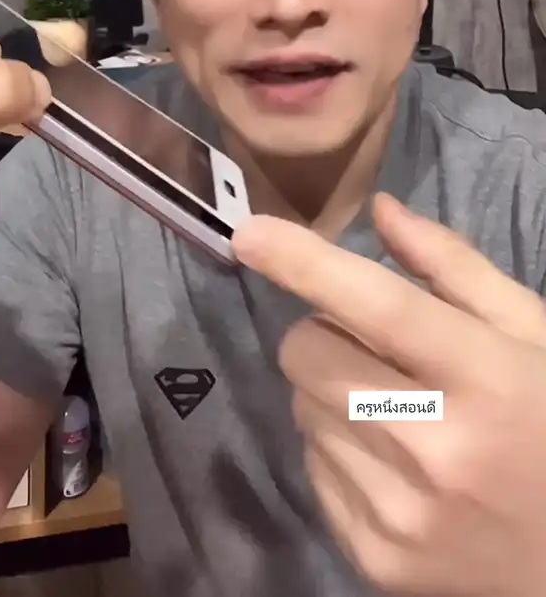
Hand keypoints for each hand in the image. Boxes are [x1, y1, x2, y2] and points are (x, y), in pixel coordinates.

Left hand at [232, 194, 545, 596]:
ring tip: (395, 409)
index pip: (378, 305)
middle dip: (326, 331)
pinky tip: (393, 461)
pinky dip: (338, 450)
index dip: (305, 264)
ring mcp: (399, 510)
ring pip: (301, 407)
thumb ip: (453, 266)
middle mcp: (435, 446)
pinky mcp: (374, 557)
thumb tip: (379, 210)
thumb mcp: (530, 331)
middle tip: (376, 347)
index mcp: (484, 377)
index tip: (250, 232)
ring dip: (332, 392)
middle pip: (308, 353)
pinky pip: (310, 468)